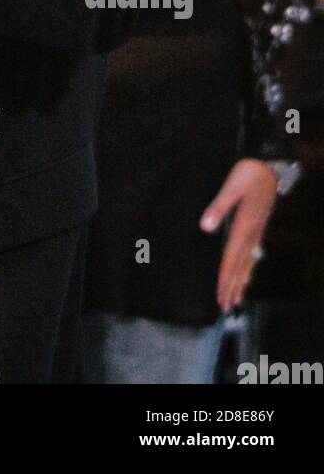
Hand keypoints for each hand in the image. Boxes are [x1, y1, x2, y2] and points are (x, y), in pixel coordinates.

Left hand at [200, 158, 278, 312]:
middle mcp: (252, 234)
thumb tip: (205, 227)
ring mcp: (257, 232)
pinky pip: (252, 255)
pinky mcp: (257, 228)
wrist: (269, 167)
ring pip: (248, 263)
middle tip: (226, 308)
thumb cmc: (248, 174)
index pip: (231, 258)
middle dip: (232, 287)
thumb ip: (218, 206)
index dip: (225, 278)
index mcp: (244, 226)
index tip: (220, 296)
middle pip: (240, 266)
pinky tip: (247, 274)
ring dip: (241, 282)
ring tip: (237, 300)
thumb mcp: (232, 186)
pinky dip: (248, 269)